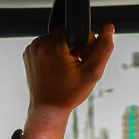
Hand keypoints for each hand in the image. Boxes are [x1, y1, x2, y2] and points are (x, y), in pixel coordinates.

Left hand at [21, 23, 115, 138]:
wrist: (48, 110)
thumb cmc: (67, 95)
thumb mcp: (93, 72)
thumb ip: (103, 48)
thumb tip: (108, 28)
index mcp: (51, 45)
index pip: (78, 30)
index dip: (85, 45)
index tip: (82, 61)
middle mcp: (38, 44)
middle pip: (67, 33)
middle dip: (76, 47)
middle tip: (75, 67)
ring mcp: (31, 49)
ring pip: (58, 39)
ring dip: (65, 51)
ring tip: (66, 69)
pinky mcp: (29, 55)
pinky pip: (48, 46)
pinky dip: (55, 54)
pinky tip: (57, 69)